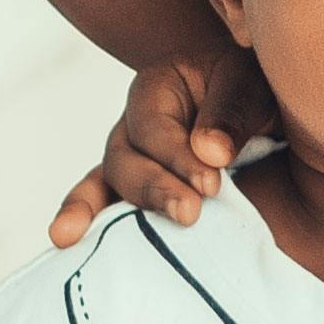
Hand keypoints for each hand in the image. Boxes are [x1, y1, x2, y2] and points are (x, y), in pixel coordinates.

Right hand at [50, 45, 272, 242]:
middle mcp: (132, 125)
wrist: (259, 116)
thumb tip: (209, 153)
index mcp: (157, 88)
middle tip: (189, 214)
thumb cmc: (251, 92)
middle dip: (155, 188)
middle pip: (125, 159)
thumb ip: (231, 110)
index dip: (176, 156)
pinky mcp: (133, 192)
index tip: (211, 184)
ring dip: (106, 213)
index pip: (153, 126)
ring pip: (105, 185)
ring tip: (91, 237)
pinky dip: (81, 218)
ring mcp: (127, 160)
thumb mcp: (249, 84)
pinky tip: (64, 239)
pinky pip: (99, 202)